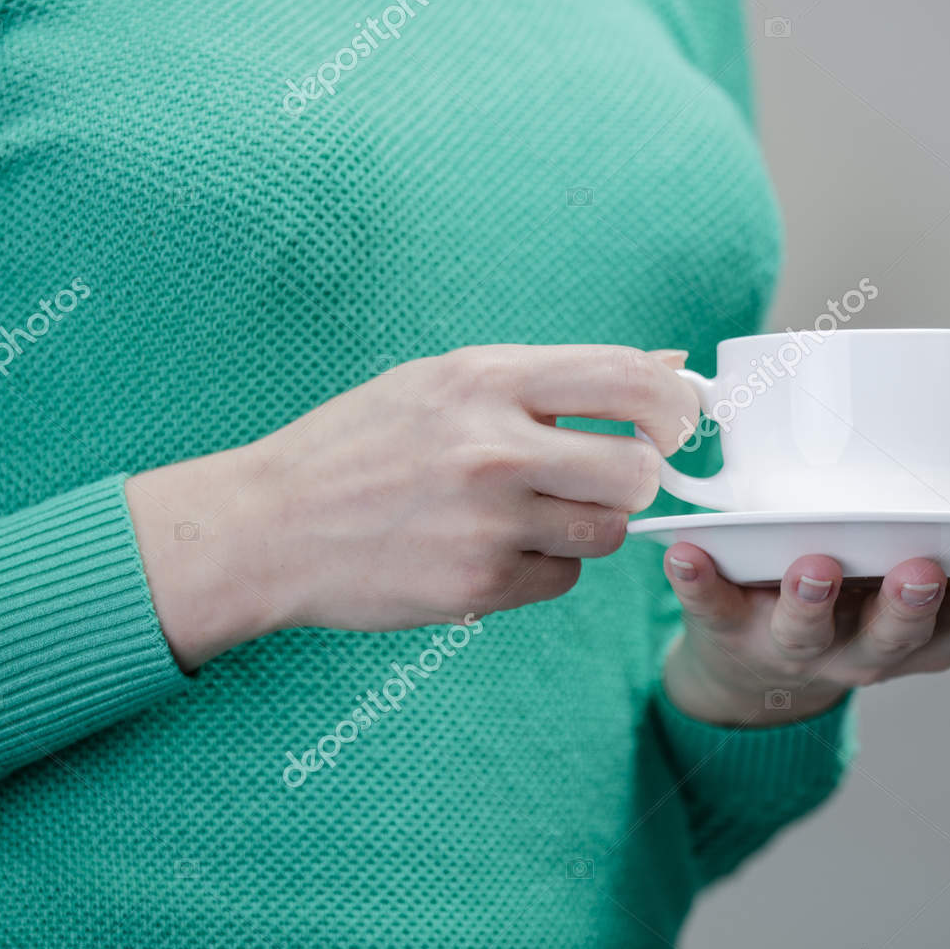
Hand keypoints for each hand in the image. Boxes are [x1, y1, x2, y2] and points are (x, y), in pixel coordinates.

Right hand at [127, 345, 697, 668]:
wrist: (269, 526)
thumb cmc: (362, 445)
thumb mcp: (447, 381)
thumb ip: (555, 376)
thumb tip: (669, 363)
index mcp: (486, 379)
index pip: (630, 380)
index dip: (675, 404)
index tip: (680, 422)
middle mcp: (493, 447)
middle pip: (638, 470)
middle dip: (638, 478)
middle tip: (611, 478)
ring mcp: (487, 521)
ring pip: (607, 532)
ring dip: (589, 525)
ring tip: (535, 513)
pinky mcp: (479, 584)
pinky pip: (561, 578)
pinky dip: (543, 567)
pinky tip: (493, 549)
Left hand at [660, 534, 949, 724]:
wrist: (763, 671)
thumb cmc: (877, 608)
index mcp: (930, 637)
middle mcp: (868, 651)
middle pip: (897, 638)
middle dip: (913, 606)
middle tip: (921, 567)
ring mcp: (797, 643)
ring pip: (811, 631)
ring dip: (816, 598)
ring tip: (817, 562)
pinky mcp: (729, 627)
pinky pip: (711, 608)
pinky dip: (696, 581)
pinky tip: (683, 551)